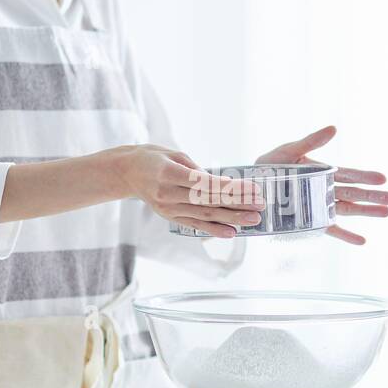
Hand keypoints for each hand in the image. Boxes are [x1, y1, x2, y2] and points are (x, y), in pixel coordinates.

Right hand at [116, 144, 263, 238]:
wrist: (127, 173)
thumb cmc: (153, 158)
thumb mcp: (174, 154)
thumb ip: (197, 171)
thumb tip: (222, 185)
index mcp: (168, 173)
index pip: (204, 183)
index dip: (228, 187)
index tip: (251, 188)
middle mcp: (167, 194)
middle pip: (208, 201)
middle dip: (238, 204)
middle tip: (260, 205)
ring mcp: (168, 209)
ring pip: (205, 215)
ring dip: (232, 218)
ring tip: (254, 219)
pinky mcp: (170, 217)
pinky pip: (195, 225)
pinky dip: (214, 230)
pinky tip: (232, 233)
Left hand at [255, 125, 387, 245]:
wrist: (251, 188)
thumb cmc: (269, 166)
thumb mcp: (288, 151)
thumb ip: (311, 141)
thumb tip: (334, 128)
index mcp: (322, 171)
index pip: (349, 174)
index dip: (365, 177)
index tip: (382, 179)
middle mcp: (324, 189)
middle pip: (353, 193)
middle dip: (372, 196)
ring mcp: (319, 206)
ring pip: (347, 210)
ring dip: (366, 213)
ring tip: (386, 214)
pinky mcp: (311, 221)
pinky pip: (331, 229)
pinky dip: (346, 235)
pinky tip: (362, 240)